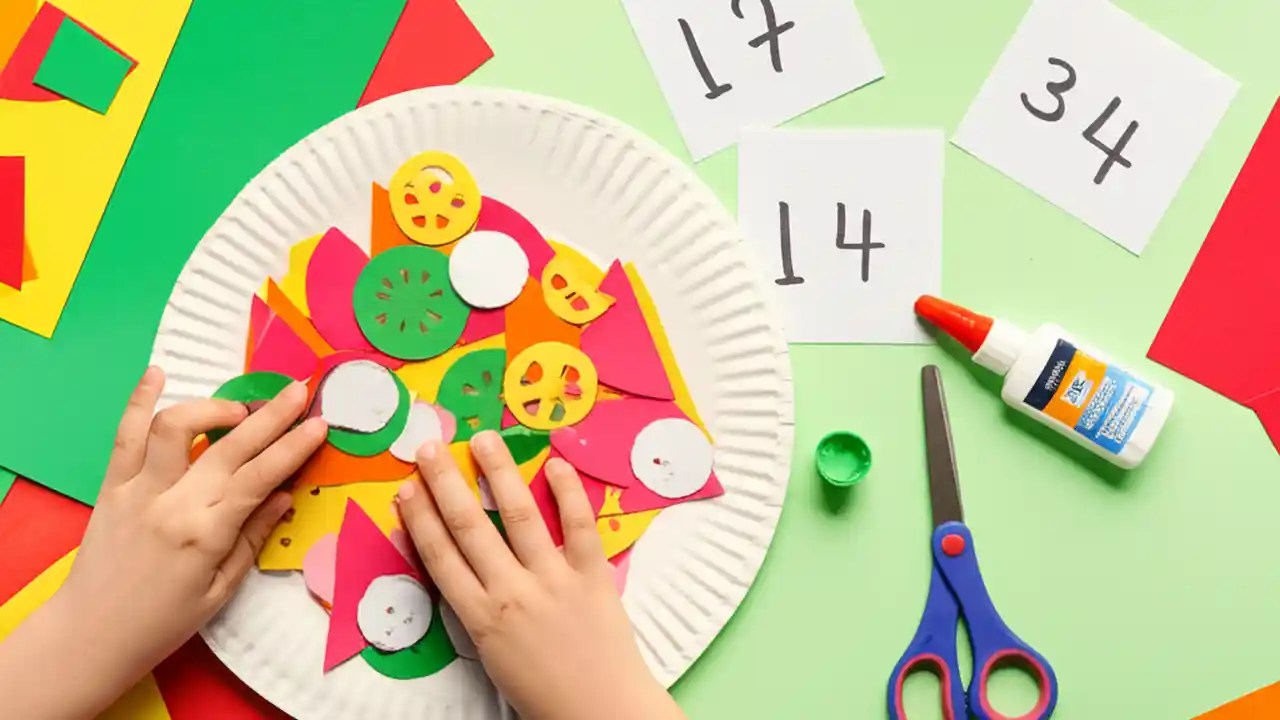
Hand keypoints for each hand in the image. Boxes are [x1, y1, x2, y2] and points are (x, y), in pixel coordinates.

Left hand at [0, 366, 326, 717]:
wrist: (91, 634)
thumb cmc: (163, 622)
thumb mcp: (221, 590)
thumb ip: (252, 538)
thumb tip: (284, 496)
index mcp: (205, 534)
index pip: (259, 477)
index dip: (293, 447)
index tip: (320, 424)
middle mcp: (172, 503)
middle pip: (229, 446)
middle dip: (270, 415)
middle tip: (299, 390)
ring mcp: (137, 490)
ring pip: (174, 427)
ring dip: (211, 408)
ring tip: (238, 409)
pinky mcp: (110, 486)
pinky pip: (125, 435)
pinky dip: (139, 400)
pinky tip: (157, 373)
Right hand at [397, 431, 684, 719]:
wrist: (601, 712)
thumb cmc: (543, 691)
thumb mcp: (492, 656)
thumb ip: (474, 609)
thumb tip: (453, 565)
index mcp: (481, 619)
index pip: (440, 557)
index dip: (419, 519)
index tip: (405, 488)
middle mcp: (512, 593)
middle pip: (469, 527)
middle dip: (445, 484)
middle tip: (428, 447)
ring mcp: (554, 580)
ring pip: (519, 515)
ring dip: (498, 473)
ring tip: (482, 440)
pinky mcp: (593, 576)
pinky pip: (579, 526)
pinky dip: (568, 492)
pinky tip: (555, 462)